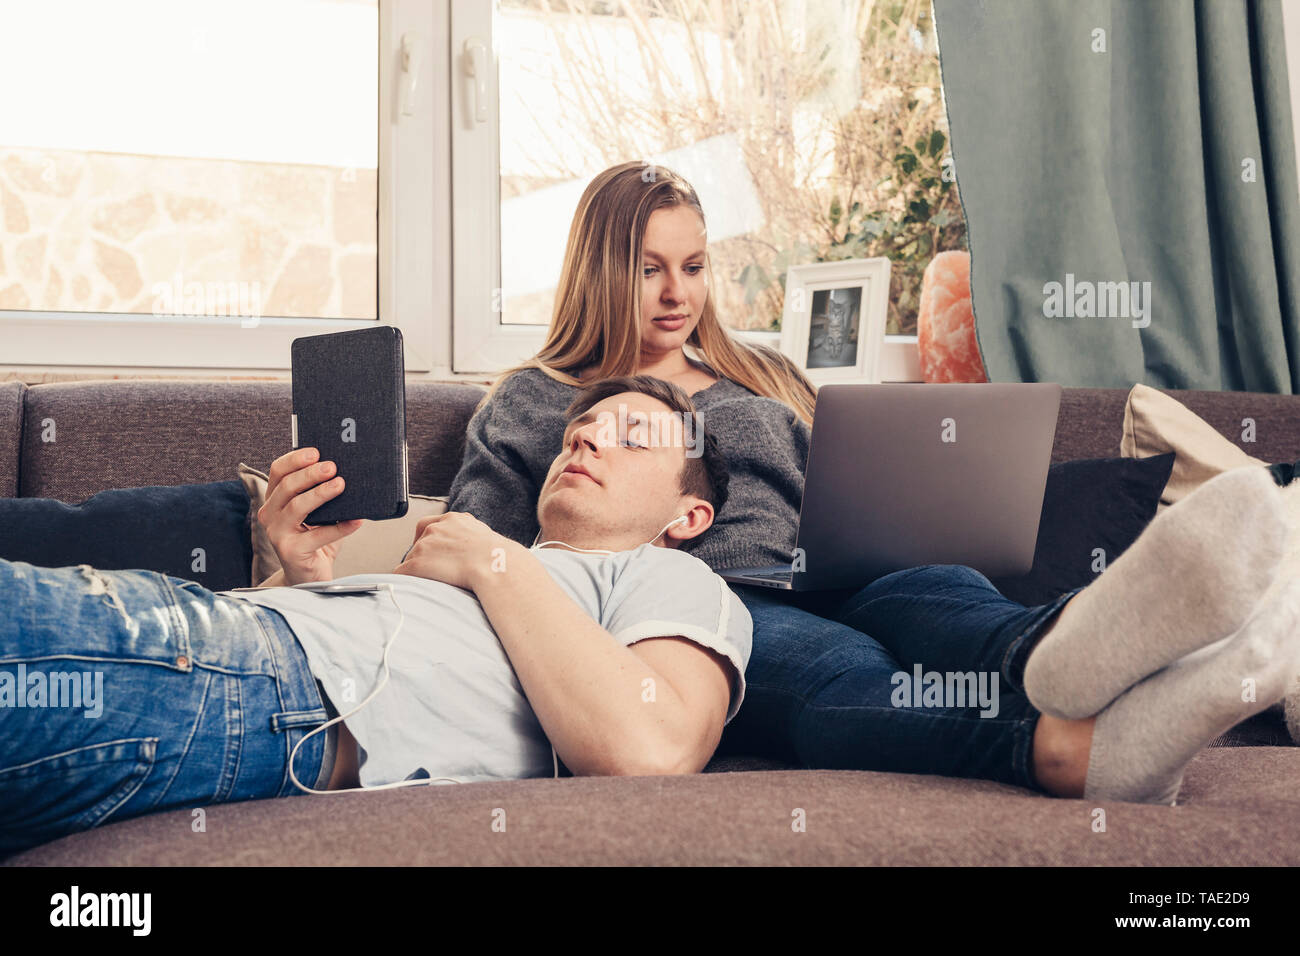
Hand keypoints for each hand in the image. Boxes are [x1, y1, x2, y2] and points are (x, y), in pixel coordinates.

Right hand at [258, 447, 363, 585]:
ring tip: (341, 484)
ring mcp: (277, 534)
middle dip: (310, 474)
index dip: (295, 459)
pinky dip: (340, 527)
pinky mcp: (291, 552)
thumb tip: (344, 473)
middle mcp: (270, 515)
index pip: (278, 472)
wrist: (310, 575)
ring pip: (297, 507)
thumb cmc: (315, 539)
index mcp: (274, 500)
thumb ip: (320, 494)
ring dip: (320, 493)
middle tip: (332, 466)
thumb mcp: (315, 513)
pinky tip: (357, 520)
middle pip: (286, 487)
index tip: (316, 452)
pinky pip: (318, 535)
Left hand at [392, 512, 514, 590]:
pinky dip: (403, 580)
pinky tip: (409, 588)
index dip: (428, 538)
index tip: (432, 550)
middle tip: (432, 570)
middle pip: (418, 541)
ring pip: (410, 558)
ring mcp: (425, 545)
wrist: (494, 565)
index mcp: (453, 520)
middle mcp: (436, 529)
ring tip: (428, 582)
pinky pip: (400, 572)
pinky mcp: (417, 562)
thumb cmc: (497, 557)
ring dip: (417, 570)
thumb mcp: (485, 536)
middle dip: (423, 555)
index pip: (430, 524)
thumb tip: (473, 549)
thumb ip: (471, 537)